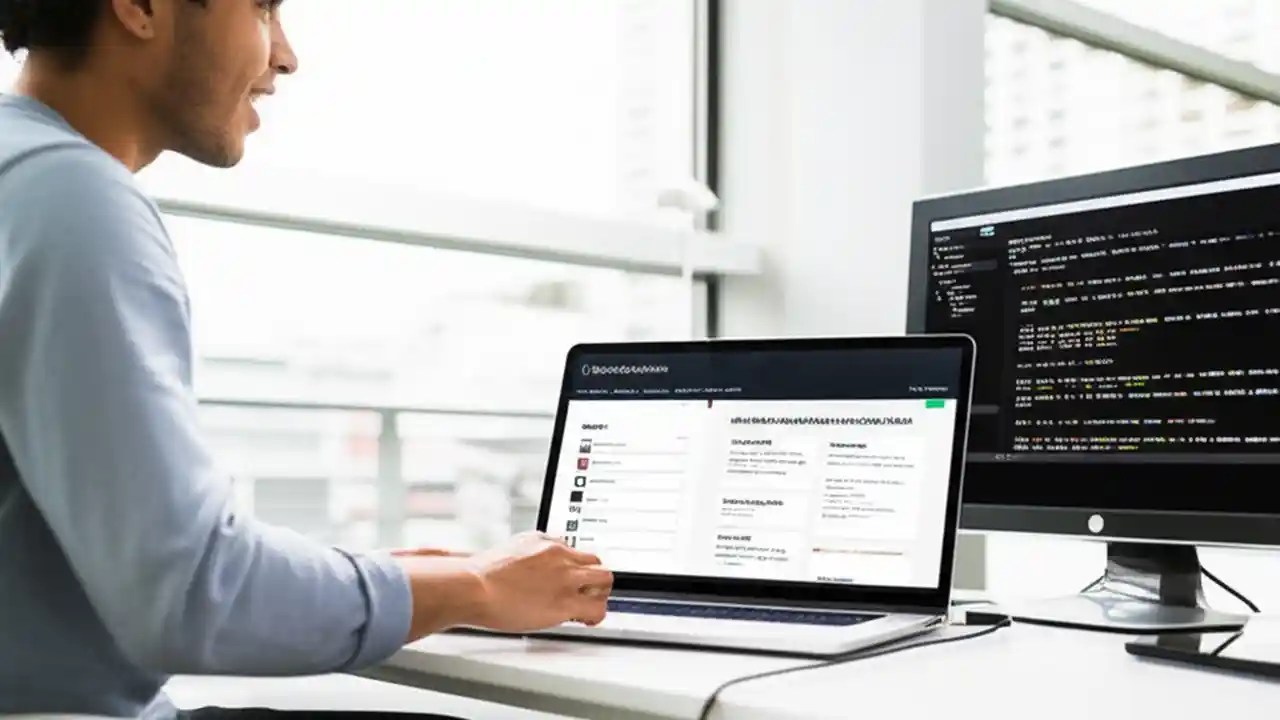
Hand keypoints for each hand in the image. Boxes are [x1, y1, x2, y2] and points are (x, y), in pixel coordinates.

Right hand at [396, 532, 611, 641]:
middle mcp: (560, 555)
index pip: (576, 551)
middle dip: (594, 580)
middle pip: (597, 562)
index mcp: (546, 542)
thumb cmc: (481, 575)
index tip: (572, 580)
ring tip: (586, 608)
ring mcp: (565, 577)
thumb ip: (529, 552)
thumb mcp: (510, 549)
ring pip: (605, 580)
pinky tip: (584, 621)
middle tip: (585, 594)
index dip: (576, 569)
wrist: (474, 586)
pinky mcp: (565, 601)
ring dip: (598, 595)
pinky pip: (597, 608)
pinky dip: (595, 615)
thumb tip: (534, 561)